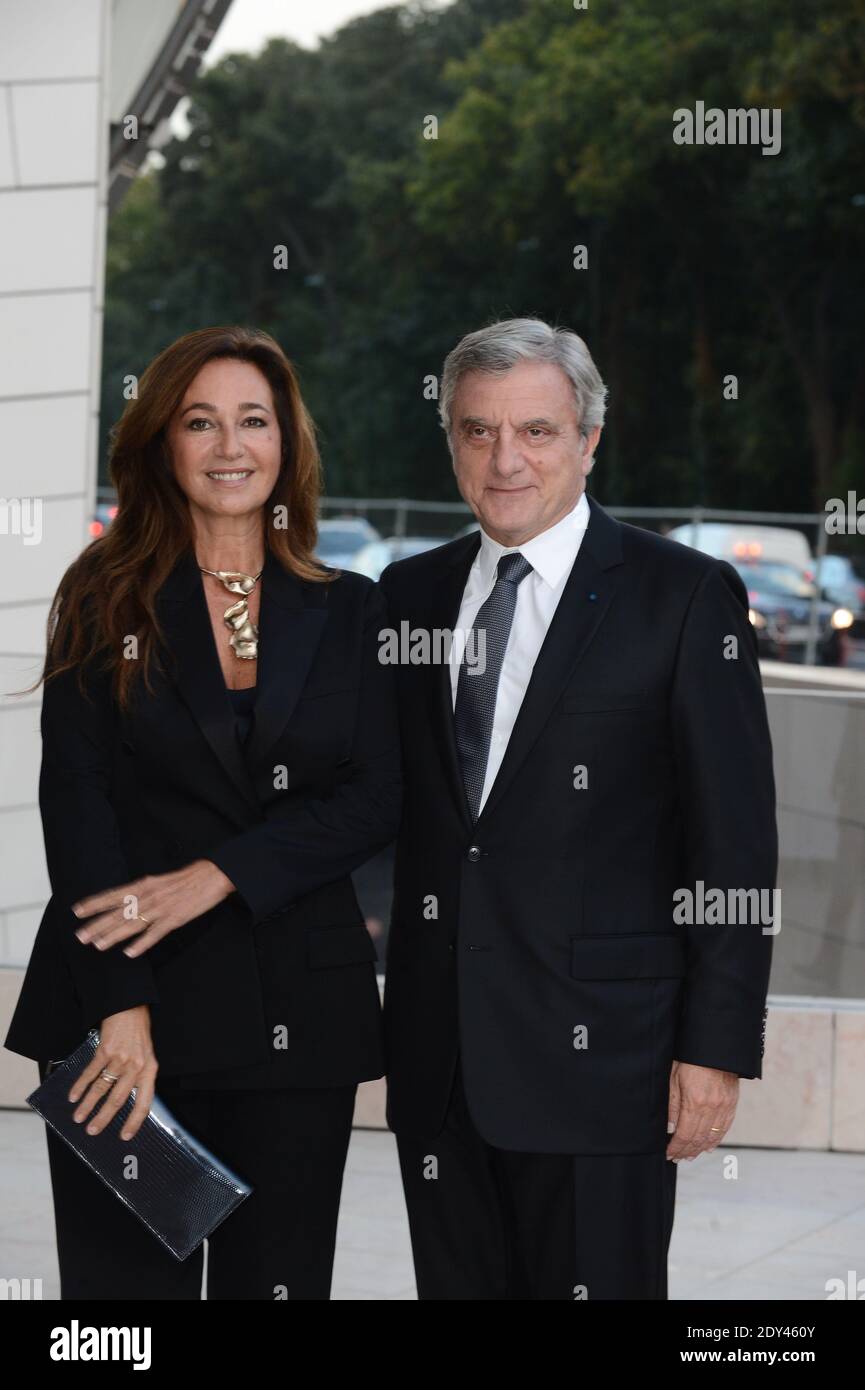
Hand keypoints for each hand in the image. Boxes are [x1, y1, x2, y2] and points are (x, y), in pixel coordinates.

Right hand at [68, 1005, 156, 1140]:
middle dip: (104, 1118)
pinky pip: (91, 1073)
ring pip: (102, 1088)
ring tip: (78, 1117)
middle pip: (118, 1100)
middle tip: (92, 1131)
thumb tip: (127, 1104)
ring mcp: (120, 1059)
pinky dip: (80, 1086)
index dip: (134, 1122)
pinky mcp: (105, 1050)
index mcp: (150, 1071)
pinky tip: (73, 1095)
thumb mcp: (147, 1057)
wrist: (131, 1008)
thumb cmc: (139, 1035)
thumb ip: (139, 1078)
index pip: (144, 1103)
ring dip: (88, 1105)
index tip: (124, 1136)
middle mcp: (136, 1067)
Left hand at [71, 859, 234, 956]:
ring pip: (132, 924)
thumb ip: (143, 891)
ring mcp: (162, 908)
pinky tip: (130, 953)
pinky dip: (142, 943)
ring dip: (113, 936)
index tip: (77, 910)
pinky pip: (155, 933)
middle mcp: (149, 896)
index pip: (114, 894)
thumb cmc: (188, 879)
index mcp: (145, 885)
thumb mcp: (160, 881)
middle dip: (97, 925)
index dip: (95, 903)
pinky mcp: (175, 919)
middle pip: (118, 912)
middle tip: (79, 936)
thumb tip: (127, 899)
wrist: (214, 875)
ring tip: (97, 946)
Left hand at [666, 1059, 737, 1161]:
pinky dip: (716, 1140)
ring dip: (699, 1149)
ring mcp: (724, 1107)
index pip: (684, 1134)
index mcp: (694, 1102)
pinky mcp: (732, 1103)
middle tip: (677, 1158)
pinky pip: (724, 1128)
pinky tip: (708, 1147)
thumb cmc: (690, 1058)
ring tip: (689, 1155)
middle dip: (686, 1151)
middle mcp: (711, 1108)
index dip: (676, 1147)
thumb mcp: (673, 1078)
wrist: (714, 1046)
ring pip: (712, 1137)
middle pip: (697, 1139)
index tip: (668, 1153)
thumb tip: (670, 1127)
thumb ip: (672, 1104)